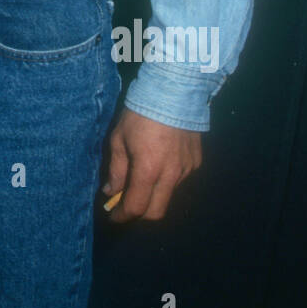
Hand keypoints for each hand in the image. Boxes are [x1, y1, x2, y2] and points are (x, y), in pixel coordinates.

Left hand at [103, 107, 200, 222]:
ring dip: (153, 195)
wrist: (175, 92)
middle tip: (126, 205)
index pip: (136, 207)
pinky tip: (159, 163)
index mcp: (149, 170)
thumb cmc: (140, 114)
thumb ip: (116, 170)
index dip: (122, 216)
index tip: (113, 215)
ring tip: (141, 179)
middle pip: (156, 212)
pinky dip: (166, 180)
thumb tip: (111, 192)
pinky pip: (179, 180)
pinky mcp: (196, 162)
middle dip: (139, 214)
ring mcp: (187, 170)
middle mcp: (171, 176)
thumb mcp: (119, 139)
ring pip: (168, 196)